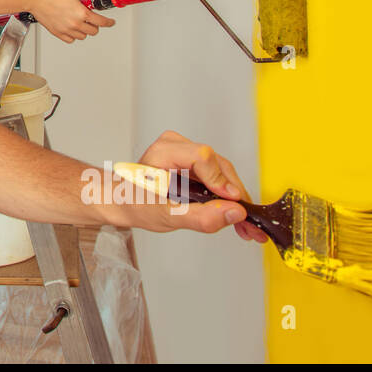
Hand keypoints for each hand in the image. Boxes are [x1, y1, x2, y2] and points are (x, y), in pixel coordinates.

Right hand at [30, 0, 114, 42]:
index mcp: (81, 12)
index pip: (101, 22)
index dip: (108, 22)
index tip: (110, 22)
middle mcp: (74, 23)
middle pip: (93, 31)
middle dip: (95, 25)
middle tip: (92, 19)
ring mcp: (65, 30)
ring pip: (82, 36)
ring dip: (84, 30)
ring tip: (80, 22)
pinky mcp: (57, 32)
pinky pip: (70, 40)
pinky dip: (73, 35)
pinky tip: (71, 27)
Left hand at [134, 130, 267, 241]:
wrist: (124, 202)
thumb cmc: (136, 203)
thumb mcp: (166, 216)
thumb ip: (200, 217)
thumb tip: (234, 213)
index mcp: (163, 151)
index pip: (202, 156)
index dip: (219, 180)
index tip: (233, 202)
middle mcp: (176, 145)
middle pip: (217, 164)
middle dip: (235, 195)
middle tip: (247, 222)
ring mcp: (187, 151)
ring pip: (222, 171)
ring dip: (236, 199)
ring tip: (245, 225)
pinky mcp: (194, 162)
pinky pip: (218, 175)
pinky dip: (228, 197)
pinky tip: (237, 215)